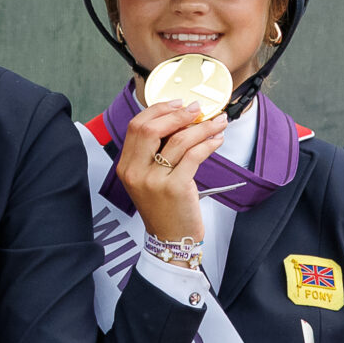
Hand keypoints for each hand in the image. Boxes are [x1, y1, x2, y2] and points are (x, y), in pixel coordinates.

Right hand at [113, 99, 228, 243]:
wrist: (170, 239)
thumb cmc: (164, 207)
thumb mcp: (149, 179)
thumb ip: (155, 152)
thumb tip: (180, 120)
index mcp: (126, 166)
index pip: (136, 126)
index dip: (158, 110)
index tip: (178, 103)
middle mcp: (135, 172)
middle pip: (151, 128)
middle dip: (178, 114)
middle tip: (198, 109)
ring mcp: (153, 181)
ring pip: (178, 140)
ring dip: (202, 127)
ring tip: (217, 122)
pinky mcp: (174, 188)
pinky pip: (194, 155)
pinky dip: (208, 143)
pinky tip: (216, 140)